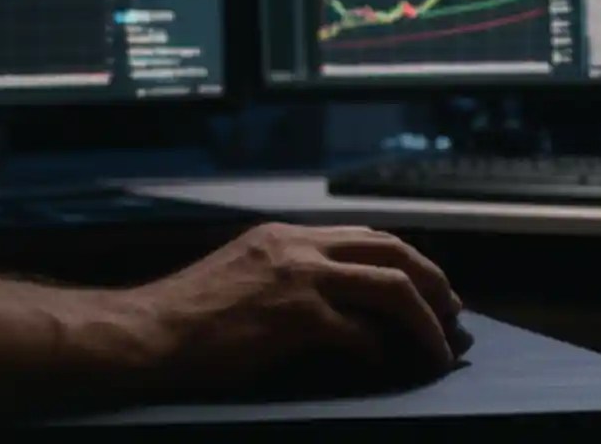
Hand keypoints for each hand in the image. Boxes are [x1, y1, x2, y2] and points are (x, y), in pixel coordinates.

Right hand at [125, 223, 461, 391]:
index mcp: (289, 235)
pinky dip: (379, 349)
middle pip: (395, 253)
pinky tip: (381, 364)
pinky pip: (360, 331)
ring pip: (391, 287)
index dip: (409, 261)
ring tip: (438, 347)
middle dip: (434, 282)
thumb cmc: (189, 313)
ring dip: (424, 320)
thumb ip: (290, 271)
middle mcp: (300, 246)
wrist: (147, 332)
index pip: (370, 237)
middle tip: (453, 312)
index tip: (430, 287)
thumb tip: (340, 299)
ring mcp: (300, 277)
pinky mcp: (296, 315)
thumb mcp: (245, 271)